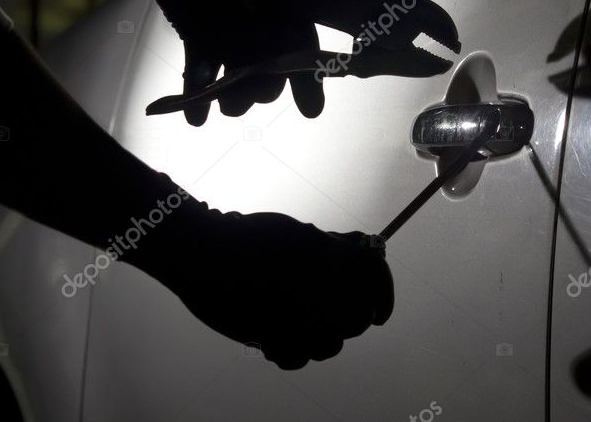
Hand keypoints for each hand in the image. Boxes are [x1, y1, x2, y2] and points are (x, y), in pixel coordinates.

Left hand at [123, 0, 323, 124]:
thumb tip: (286, 24)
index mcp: (282, 5)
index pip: (304, 47)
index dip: (308, 79)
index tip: (309, 110)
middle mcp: (260, 26)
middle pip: (270, 72)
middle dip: (261, 89)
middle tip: (245, 93)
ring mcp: (229, 36)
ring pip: (239, 81)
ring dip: (232, 98)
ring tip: (220, 104)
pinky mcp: (199, 41)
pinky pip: (203, 76)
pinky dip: (197, 98)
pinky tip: (195, 118)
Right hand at [152, 207, 393, 368]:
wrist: (209, 259)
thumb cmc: (255, 239)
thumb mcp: (302, 234)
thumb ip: (332, 249)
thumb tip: (351, 256)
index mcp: (344, 268)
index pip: (379, 281)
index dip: (381, 289)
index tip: (379, 300)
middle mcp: (334, 303)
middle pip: (358, 319)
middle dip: (347, 309)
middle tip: (326, 296)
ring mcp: (308, 330)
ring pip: (330, 344)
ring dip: (321, 331)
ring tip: (298, 310)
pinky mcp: (280, 348)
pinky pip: (299, 356)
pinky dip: (293, 346)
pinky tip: (279, 327)